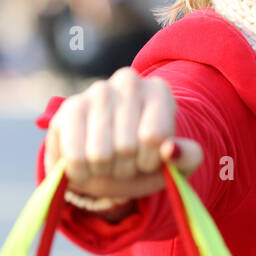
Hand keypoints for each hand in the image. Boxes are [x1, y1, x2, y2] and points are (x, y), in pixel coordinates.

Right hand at [44, 67, 203, 202]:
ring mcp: (96, 91)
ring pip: (99, 154)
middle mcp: (128, 82)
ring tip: (107, 162)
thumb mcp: (175, 164)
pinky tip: (85, 165)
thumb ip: (187, 158)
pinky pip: (73, 156)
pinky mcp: (67, 109)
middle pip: (126, 146)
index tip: (148, 158)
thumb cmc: (145, 160)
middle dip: (126, 167)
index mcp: (159, 92)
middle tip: (124, 161)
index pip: (154, 137)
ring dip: (103, 171)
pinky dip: (80, 173)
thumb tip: (170, 150)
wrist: (108, 162)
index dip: (150, 161)